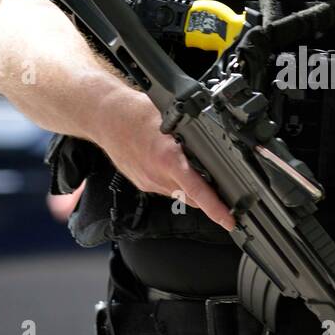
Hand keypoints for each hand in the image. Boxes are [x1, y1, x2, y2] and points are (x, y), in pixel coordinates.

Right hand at [93, 88, 236, 230]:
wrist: (104, 117)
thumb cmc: (134, 113)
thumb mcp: (172, 118)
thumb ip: (193, 135)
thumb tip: (218, 140)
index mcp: (168, 159)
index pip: (197, 191)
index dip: (216, 209)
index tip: (230, 221)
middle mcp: (158, 175)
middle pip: (193, 198)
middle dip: (210, 198)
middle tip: (227, 193)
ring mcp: (149, 182)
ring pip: (180, 195)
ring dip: (192, 189)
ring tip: (198, 172)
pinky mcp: (142, 184)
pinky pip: (167, 190)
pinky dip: (176, 183)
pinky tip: (175, 167)